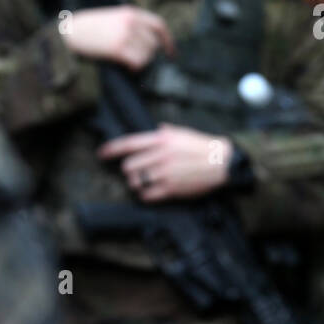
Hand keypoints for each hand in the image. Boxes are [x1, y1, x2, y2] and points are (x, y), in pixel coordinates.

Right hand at [60, 5, 175, 70]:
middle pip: (153, 43)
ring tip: (129, 62)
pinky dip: (136, 67)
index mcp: (131, 12)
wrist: (69, 32)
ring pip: (147, 54)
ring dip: (141, 62)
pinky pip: (137, 61)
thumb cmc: (90, 27)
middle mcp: (131, 22)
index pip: (158, 25)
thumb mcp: (113, 17)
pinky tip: (128, 67)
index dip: (167, 40)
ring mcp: (125, 35)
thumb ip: (131, 24)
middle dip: (148, 54)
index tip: (171, 52)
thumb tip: (150, 41)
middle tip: (137, 59)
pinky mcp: (117, 48)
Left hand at [97, 125, 232, 201]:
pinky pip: (147, 195)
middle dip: (129, 169)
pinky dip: (145, 194)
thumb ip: (166, 131)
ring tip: (144, 181)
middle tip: (136, 171)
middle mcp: (160, 156)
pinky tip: (150, 191)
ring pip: (136, 181)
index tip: (102, 153)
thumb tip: (157, 128)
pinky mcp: (171, 188)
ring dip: (137, 182)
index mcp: (161, 139)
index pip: (128, 143)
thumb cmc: (202, 146)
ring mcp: (165, 173)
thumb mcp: (182, 132)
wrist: (221, 161)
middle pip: (128, 166)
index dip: (111, 149)